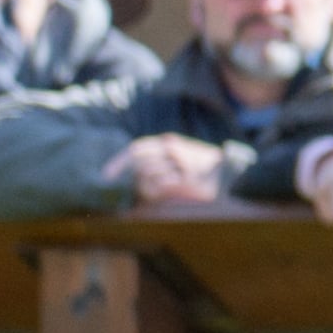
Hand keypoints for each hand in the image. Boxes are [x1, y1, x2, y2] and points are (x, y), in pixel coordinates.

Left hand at [100, 133, 236, 207]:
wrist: (226, 171)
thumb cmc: (200, 166)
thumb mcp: (178, 155)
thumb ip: (157, 160)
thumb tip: (135, 172)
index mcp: (168, 142)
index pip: (136, 148)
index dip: (119, 162)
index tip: (106, 175)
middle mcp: (171, 149)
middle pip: (138, 161)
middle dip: (128, 174)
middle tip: (123, 185)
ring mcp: (177, 163)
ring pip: (147, 174)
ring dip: (146, 184)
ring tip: (159, 186)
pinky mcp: (184, 178)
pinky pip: (159, 186)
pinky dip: (156, 190)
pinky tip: (166, 190)